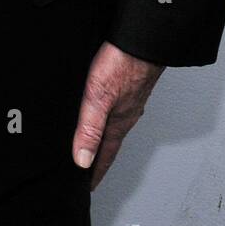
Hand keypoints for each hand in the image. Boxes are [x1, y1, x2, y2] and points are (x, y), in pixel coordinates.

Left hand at [72, 40, 165, 187]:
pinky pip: (115, 108)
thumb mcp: (98, 97)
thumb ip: (90, 128)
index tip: (88, 187)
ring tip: (92, 144)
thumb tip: (82, 160)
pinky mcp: (127, 84)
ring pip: (112, 124)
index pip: (104, 154)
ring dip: (102, 136)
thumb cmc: (123, 64)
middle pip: (109, 142)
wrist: (142, 38)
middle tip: (87, 170)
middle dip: (98, 157)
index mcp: (118, 122)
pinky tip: (100, 108)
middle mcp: (125, 113)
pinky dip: (105, 116)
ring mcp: (128, 99)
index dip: (95, 171)